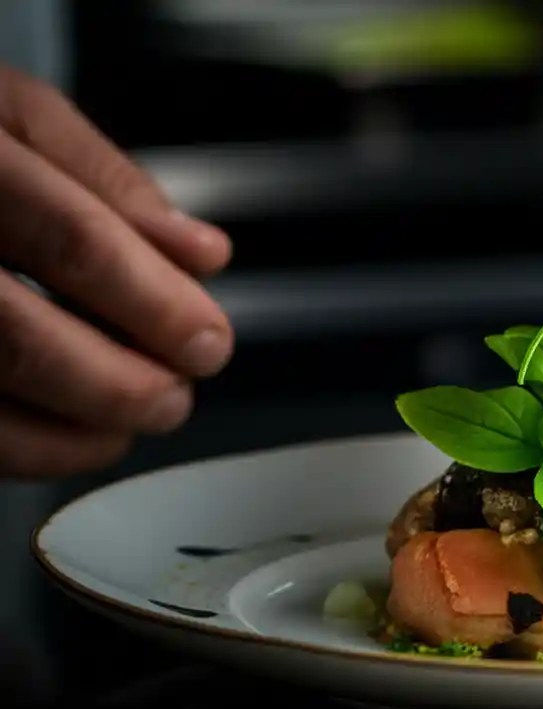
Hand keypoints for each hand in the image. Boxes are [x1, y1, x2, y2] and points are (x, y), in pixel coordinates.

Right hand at [0, 66, 233, 477]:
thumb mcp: (11, 113)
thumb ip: (105, 182)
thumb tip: (201, 256)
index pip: (71, 239)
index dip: (154, 302)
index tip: (208, 341)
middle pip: (15, 338)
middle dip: (116, 383)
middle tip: (173, 397)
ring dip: (71, 429)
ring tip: (133, 420)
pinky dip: (23, 447)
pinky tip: (71, 435)